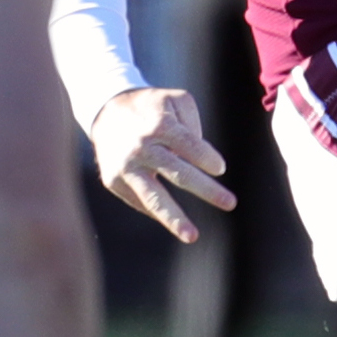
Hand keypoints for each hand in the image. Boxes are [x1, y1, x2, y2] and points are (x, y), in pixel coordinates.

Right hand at [89, 87, 235, 242]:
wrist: (105, 111)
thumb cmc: (151, 106)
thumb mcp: (175, 99)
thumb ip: (193, 123)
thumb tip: (201, 158)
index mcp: (159, 125)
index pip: (189, 145)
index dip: (206, 158)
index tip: (220, 169)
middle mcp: (141, 148)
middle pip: (179, 173)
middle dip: (207, 190)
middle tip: (230, 203)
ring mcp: (126, 167)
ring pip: (153, 197)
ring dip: (174, 219)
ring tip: (193, 236)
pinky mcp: (113, 181)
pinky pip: (140, 201)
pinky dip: (158, 212)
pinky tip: (175, 221)